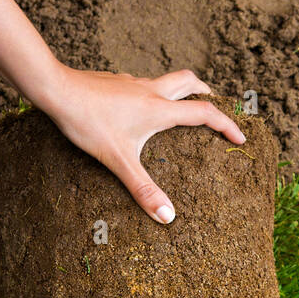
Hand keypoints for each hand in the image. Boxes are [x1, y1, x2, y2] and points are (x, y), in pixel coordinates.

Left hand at [42, 65, 245, 223]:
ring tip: (180, 107)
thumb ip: (143, 189)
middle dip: (207, 92)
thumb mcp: (119, 161)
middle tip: (216, 104)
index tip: (241, 138)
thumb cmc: (88, 122)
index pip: (205, 114)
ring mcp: (132, 84)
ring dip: (180, 90)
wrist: (56, 90)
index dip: (227, 125)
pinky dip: (152, 94)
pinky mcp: (115, 83)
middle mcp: (150, 91)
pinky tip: (138, 109)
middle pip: (190, 82)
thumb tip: (167, 217)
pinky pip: (142, 85)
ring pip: (166, 80)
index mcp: (159, 110)